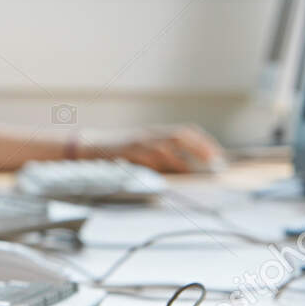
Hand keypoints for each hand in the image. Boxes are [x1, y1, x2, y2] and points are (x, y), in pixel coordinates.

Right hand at [88, 125, 223, 173]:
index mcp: (154, 132)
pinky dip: (166, 165)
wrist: (87, 147)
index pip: (185, 131)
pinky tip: (176, 174)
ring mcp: (139, 142)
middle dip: (200, 146)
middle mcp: (149, 134)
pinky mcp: (129, 152)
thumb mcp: (140, 149)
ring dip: (186, 157)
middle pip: (181, 135)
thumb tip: (188, 171)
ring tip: (201, 169)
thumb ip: (160, 155)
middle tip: (216, 160)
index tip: (218, 154)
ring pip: (168, 145)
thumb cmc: (116, 153)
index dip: (203, 141)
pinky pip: (151, 157)